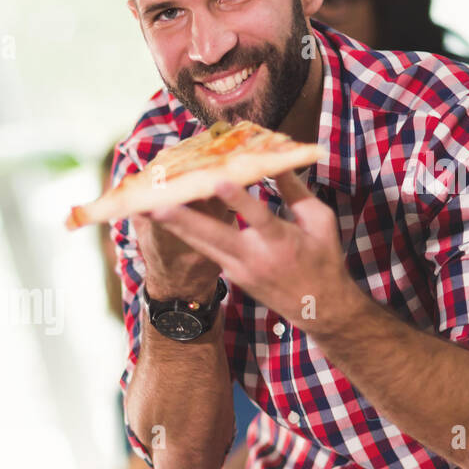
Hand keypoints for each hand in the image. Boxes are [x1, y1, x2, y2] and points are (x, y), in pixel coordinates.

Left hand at [149, 171, 360, 334]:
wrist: (318, 308)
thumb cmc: (324, 258)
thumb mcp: (319, 221)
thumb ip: (295, 191)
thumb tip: (276, 160)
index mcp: (281, 242)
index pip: (257, 217)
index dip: (239, 200)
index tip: (219, 181)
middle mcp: (254, 258)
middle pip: (213, 237)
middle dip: (181, 221)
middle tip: (153, 204)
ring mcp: (238, 270)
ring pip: (201, 246)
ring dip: (173, 227)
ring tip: (144, 208)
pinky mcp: (230, 275)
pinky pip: (205, 250)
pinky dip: (186, 234)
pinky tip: (167, 218)